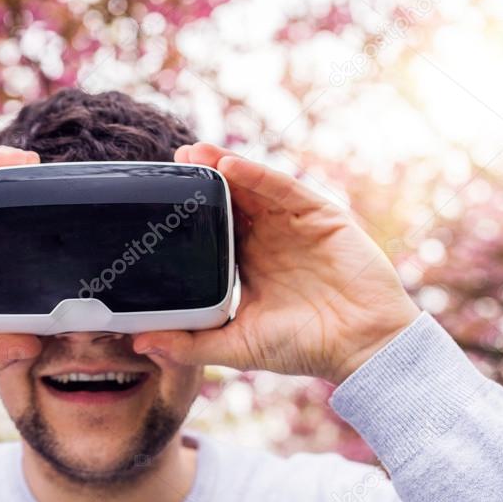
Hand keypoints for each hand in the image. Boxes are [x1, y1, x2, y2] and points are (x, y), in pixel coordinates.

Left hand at [132, 143, 419, 383]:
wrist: (362, 348)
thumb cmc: (304, 348)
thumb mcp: (237, 346)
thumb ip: (190, 343)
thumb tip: (140, 344)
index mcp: (250, 264)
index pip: (214, 229)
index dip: (189, 214)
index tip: (156, 199)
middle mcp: (270, 239)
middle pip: (231, 201)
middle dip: (202, 181)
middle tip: (171, 162)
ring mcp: (295, 225)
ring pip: (254, 188)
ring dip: (223, 168)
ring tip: (193, 153)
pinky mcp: (321, 217)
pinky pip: (285, 189)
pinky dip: (258, 176)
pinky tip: (230, 165)